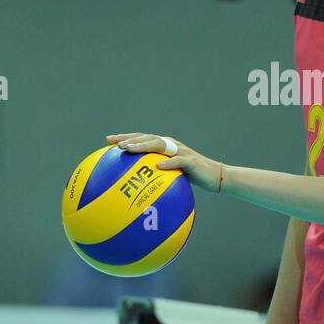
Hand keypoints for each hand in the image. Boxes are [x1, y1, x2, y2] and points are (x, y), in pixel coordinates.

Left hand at [104, 132, 221, 191]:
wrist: (215, 177)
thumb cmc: (192, 178)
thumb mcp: (172, 175)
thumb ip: (156, 175)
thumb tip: (135, 186)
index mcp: (165, 146)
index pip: (142, 138)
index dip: (125, 137)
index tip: (108, 140)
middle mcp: (171, 144)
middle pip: (147, 138)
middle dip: (130, 139)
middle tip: (115, 144)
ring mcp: (181, 151)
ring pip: (159, 145)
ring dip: (143, 146)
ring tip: (129, 149)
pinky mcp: (191, 161)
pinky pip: (178, 161)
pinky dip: (168, 163)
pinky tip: (158, 166)